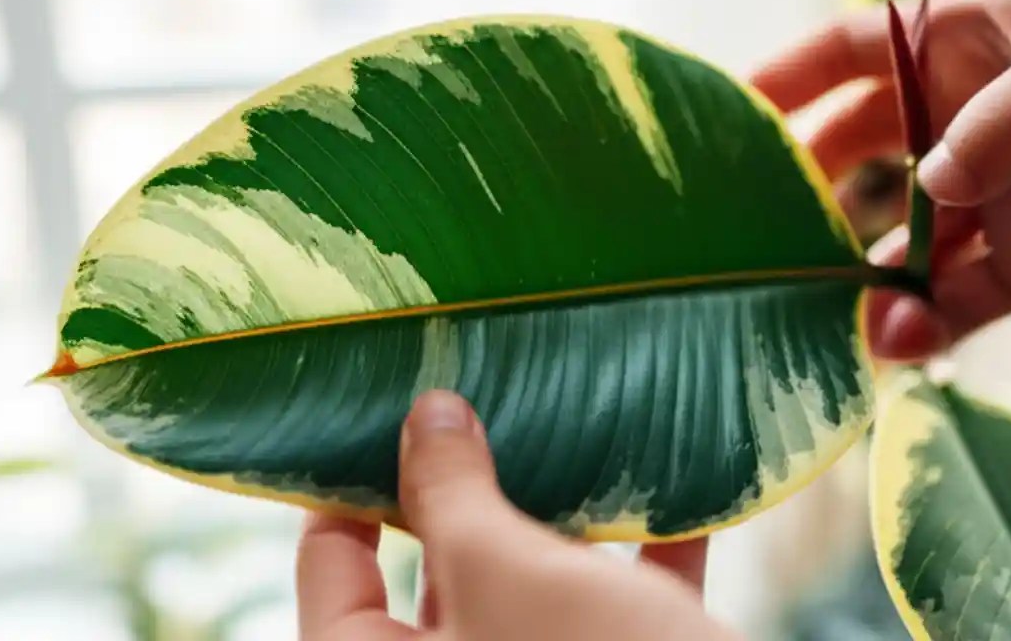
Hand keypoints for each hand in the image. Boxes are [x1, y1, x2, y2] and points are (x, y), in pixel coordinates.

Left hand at [296, 390, 737, 639]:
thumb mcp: (505, 574)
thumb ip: (451, 493)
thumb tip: (425, 414)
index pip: (330, 565)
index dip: (348, 482)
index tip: (384, 408)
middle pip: (436, 570)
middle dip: (469, 483)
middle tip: (486, 398)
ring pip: (533, 587)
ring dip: (563, 512)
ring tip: (572, 425)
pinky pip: (618, 612)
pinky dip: (644, 560)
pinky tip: (680, 494)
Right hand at [752, 0, 1010, 359]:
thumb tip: (934, 185)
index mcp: (977, 47)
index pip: (856, 50)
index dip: (786, 76)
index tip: (724, 115)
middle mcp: (973, 123)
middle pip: (857, 151)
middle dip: (805, 189)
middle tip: (754, 230)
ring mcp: (1001, 199)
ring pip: (897, 240)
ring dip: (855, 277)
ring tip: (820, 310)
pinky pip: (958, 301)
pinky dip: (922, 327)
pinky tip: (897, 343)